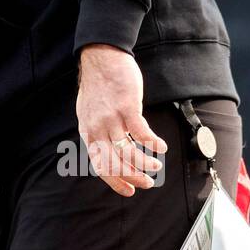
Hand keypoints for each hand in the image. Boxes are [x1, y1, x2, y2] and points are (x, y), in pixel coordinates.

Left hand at [76, 43, 165, 196]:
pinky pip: (141, 133)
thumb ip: (96, 130)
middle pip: (115, 164)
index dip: (116, 181)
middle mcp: (97, 128)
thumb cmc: (99, 85)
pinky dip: (153, 143)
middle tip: (148, 183)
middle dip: (133, 177)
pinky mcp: (126, 107)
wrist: (101, 58)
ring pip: (129, 152)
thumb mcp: (89, 112)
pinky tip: (161, 147)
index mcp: (88, 131)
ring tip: (157, 166)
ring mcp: (112, 118)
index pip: (100, 165)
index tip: (130, 190)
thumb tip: (105, 148)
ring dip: (145, 163)